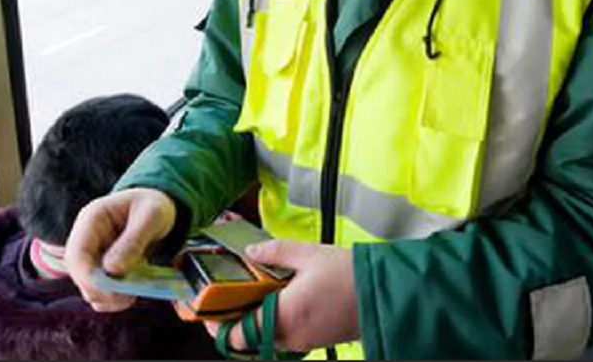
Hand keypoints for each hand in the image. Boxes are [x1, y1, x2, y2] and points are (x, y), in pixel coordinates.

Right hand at [64, 187, 176, 311]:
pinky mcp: (102, 269)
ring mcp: (92, 255)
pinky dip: (117, 297)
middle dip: (103, 291)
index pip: (76, 255)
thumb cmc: (155, 205)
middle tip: (130, 297)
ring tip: (137, 291)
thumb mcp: (151, 216)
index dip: (88, 278)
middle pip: (80, 275)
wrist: (158, 207)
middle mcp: (85, 239)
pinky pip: (102, 292)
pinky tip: (135, 290)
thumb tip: (112, 270)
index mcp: (91, 219)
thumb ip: (133, 240)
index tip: (112, 291)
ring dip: (111, 297)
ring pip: (89, 287)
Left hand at [204, 241, 360, 352]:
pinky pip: (287, 336)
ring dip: (257, 320)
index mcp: (284, 316)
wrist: (384, 290)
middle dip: (236, 320)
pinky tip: (280, 298)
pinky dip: (277, 321)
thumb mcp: (308, 254)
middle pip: (250, 339)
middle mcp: (292, 336)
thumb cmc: (348, 274)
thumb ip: (274, 253)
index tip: (208, 311)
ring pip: (268, 338)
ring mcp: (306, 341)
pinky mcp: (317, 339)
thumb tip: (250, 252)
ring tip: (253, 293)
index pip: (238, 337)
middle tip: (229, 297)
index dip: (217, 327)